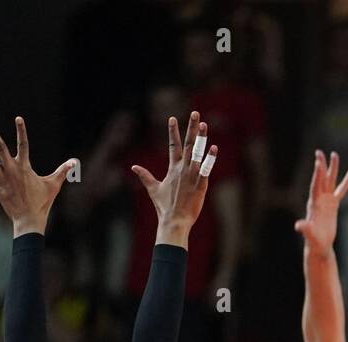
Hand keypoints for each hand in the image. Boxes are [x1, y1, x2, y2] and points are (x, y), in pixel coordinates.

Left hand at [0, 117, 76, 236]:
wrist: (29, 219)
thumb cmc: (42, 202)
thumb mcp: (54, 185)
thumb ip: (62, 171)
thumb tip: (74, 162)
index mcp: (25, 167)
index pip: (23, 144)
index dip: (21, 130)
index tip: (18, 118)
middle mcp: (11, 169)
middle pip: (0, 147)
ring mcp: (2, 178)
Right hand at [131, 111, 216, 246]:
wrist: (174, 221)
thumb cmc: (164, 207)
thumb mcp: (153, 189)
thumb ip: (145, 176)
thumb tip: (133, 167)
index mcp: (172, 169)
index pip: (173, 145)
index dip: (172, 131)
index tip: (172, 118)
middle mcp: (182, 169)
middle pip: (188, 144)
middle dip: (191, 127)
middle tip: (195, 113)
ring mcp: (191, 176)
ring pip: (197, 153)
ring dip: (201, 138)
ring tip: (204, 124)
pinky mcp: (200, 185)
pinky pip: (206, 169)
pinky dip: (210, 159)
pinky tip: (214, 148)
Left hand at [294, 150, 347, 249]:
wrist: (319, 247)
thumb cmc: (314, 242)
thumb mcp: (310, 236)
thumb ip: (305, 229)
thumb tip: (298, 226)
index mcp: (314, 204)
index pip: (316, 185)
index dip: (317, 174)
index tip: (318, 162)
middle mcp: (319, 200)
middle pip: (321, 179)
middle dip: (321, 166)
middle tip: (320, 152)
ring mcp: (326, 202)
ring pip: (330, 181)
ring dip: (332, 169)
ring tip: (335, 154)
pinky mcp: (333, 206)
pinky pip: (340, 191)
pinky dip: (345, 183)